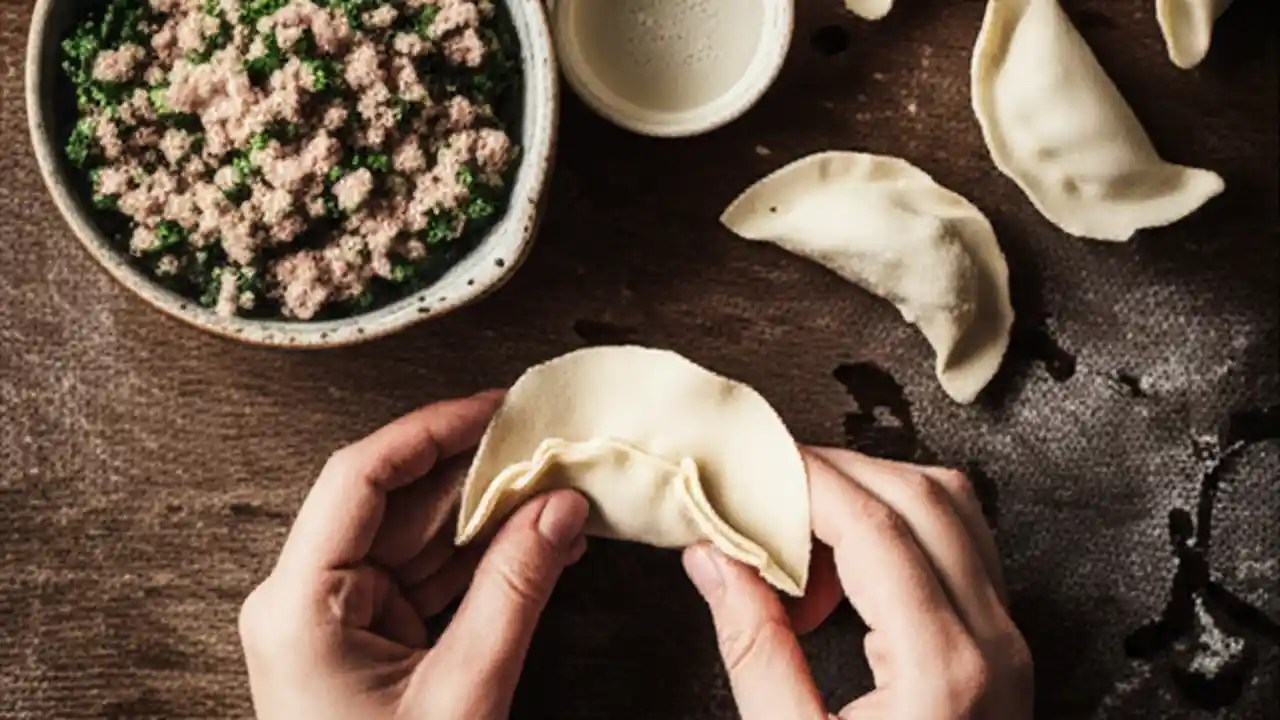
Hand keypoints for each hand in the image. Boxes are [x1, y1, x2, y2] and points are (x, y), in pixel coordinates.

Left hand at [239, 391, 589, 719]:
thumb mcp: (466, 690)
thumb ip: (516, 589)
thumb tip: (561, 507)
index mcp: (300, 605)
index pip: (358, 479)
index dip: (429, 430)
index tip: (493, 408)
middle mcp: (308, 600)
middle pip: (395, 505)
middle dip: (475, 475)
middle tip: (544, 444)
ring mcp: (340, 619)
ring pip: (419, 539)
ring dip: (488, 517)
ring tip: (557, 490)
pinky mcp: (372, 639)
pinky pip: (430, 579)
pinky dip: (483, 561)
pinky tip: (539, 540)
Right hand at [682, 447, 1032, 718]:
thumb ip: (754, 646)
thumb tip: (713, 557)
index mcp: (942, 669)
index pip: (875, 526)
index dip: (806, 482)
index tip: (749, 470)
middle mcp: (993, 642)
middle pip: (923, 496)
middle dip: (835, 474)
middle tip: (763, 492)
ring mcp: (1008, 642)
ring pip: (951, 509)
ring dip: (869, 499)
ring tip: (797, 546)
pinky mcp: (1001, 646)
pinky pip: (958, 547)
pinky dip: (895, 533)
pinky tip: (840, 578)